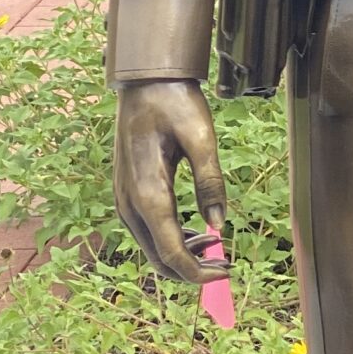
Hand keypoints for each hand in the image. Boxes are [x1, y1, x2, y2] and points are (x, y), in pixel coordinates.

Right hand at [112, 80, 231, 284]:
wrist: (144, 81)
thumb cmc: (174, 103)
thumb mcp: (202, 138)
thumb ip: (211, 182)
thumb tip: (219, 222)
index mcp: (148, 194)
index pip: (170, 253)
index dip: (198, 272)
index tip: (227, 272)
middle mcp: (130, 203)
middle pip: (157, 258)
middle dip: (191, 270)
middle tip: (226, 266)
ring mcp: (124, 199)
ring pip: (151, 247)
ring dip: (183, 255)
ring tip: (216, 247)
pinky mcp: (128, 193)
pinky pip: (148, 230)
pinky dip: (172, 239)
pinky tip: (199, 232)